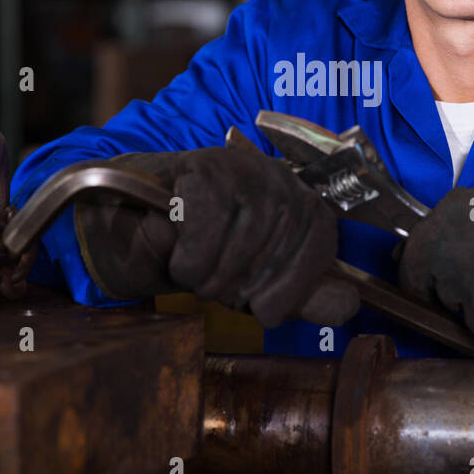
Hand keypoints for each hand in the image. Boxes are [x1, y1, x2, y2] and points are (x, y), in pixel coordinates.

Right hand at [74, 147, 356, 326]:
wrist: (125, 237)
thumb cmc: (193, 258)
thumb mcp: (253, 286)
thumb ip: (301, 295)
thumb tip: (348, 304)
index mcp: (298, 200)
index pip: (322, 243)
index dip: (292, 286)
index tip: (261, 307)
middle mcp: (275, 175)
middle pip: (283, 243)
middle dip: (245, 284)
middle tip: (216, 290)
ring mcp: (237, 166)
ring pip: (247, 236)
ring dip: (213, 275)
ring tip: (195, 274)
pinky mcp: (198, 167)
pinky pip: (208, 225)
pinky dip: (190, 257)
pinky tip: (177, 256)